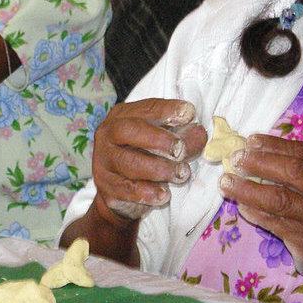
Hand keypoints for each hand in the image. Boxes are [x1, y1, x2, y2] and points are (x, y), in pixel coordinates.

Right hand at [91, 99, 206, 221]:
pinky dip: (147, 192)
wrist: (121, 192)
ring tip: (181, 174)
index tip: (189, 114)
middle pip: (129, 131)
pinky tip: (164, 194)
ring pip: (128, 162)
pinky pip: (126, 189)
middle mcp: (108, 134)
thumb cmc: (145, 156)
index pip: (145, 108)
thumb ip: (183, 136)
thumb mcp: (165, 142)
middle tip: (180, 149)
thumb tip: (199, 133)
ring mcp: (103, 161)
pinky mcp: (106, 186)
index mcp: (122, 116)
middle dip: (158, 139)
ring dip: (158, 168)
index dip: (167, 110)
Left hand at [219, 134, 302, 294]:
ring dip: (247, 188)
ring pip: (278, 198)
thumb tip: (257, 151)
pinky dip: (253, 211)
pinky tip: (241, 206)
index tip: (250, 141)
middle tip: (235, 159)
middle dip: (259, 162)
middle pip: (293, 171)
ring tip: (226, 183)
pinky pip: (273, 222)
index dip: (274, 145)